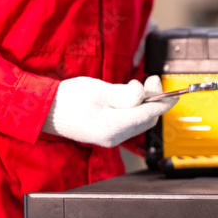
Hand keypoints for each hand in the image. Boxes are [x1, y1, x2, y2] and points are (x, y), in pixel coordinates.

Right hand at [42, 76, 175, 147]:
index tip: (173, 92)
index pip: (148, 114)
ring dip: (144, 104)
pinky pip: (130, 123)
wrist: (44, 110)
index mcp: (112, 127)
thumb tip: (143, 95)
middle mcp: (114, 137)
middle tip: (150, 79)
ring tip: (137, 86)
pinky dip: (135, 110)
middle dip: (154, 100)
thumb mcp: (98, 90)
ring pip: (140, 122)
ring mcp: (110, 138)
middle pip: (147, 119)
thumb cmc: (67, 98)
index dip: (163, 102)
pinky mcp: (107, 134)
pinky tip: (129, 97)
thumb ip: (124, 94)